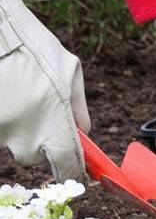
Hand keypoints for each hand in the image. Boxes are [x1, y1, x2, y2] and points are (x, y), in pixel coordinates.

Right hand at [0, 0, 89, 181]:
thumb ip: (79, 109)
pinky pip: (0, 131)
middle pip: (35, 157)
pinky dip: (5, 120)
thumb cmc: (36, 48)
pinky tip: (7, 96)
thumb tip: (84, 134)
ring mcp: (1, 131)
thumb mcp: (71, 73)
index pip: (67, 165)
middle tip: (42, 116)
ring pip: (13, 144)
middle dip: (42, 143)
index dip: (73, 170)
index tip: (76, 170)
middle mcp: (25, 136)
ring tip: (21, 98)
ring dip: (19, 130)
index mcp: (54, 125)